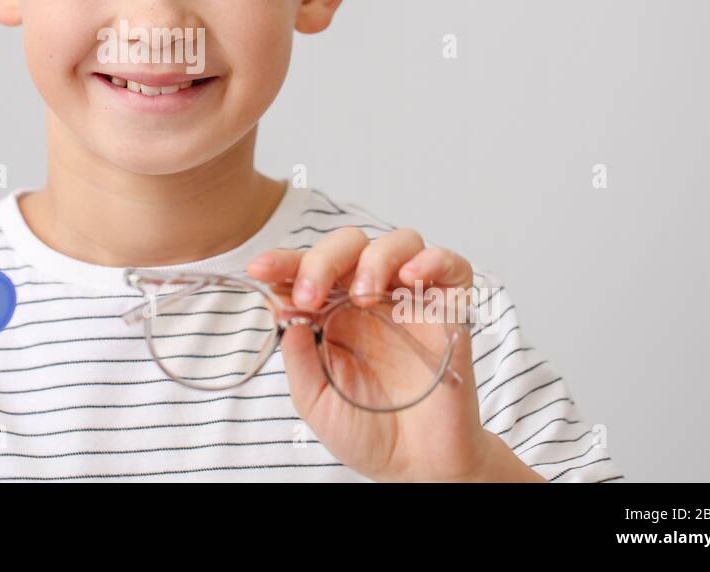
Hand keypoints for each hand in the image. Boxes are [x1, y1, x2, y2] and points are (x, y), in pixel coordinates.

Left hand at [246, 227, 539, 481]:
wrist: (420, 466)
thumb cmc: (368, 432)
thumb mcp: (316, 400)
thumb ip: (300, 358)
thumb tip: (286, 313)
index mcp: (333, 313)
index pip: (307, 271)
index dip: (284, 262)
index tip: (259, 270)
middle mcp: (371, 298)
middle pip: (349, 245)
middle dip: (322, 260)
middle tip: (311, 295)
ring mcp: (411, 301)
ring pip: (398, 242)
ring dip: (375, 259)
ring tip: (365, 296)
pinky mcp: (450, 310)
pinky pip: (450, 266)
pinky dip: (432, 260)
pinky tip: (411, 280)